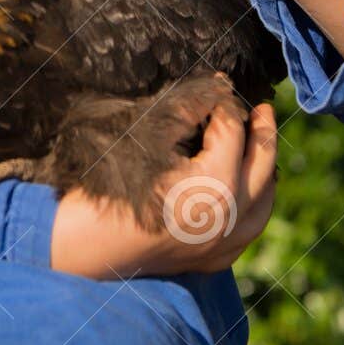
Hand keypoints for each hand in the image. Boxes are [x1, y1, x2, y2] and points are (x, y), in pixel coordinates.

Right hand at [49, 102, 277, 280]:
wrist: (79, 248)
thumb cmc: (106, 185)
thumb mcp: (145, 135)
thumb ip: (187, 109)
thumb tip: (216, 88)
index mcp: (215, 185)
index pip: (232, 129)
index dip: (224, 100)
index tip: (218, 83)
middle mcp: (228, 219)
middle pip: (260, 165)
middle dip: (261, 131)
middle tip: (262, 108)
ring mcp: (221, 245)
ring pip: (263, 203)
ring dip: (264, 170)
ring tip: (260, 146)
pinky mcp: (210, 261)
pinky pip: (247, 231)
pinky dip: (253, 205)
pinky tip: (246, 190)